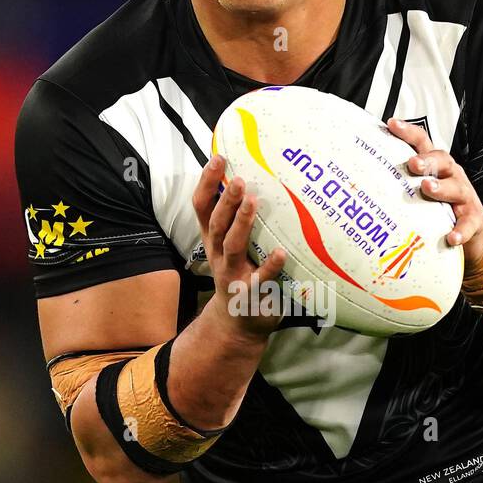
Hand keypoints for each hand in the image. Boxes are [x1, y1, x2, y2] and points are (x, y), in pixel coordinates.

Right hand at [192, 155, 287, 336]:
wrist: (238, 323)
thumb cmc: (239, 274)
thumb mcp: (231, 247)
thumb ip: (235, 220)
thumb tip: (252, 179)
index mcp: (213, 240)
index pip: (203, 208)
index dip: (207, 183)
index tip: (218, 159)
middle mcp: (219, 256)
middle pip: (216, 224)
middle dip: (226, 201)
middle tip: (239, 179)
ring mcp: (232, 275)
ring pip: (232, 246)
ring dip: (241, 224)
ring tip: (253, 201)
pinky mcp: (250, 295)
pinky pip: (259, 279)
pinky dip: (269, 266)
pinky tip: (280, 253)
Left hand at [388, 118, 482, 267]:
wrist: (470, 227)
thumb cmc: (437, 204)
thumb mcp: (419, 188)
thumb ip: (398, 181)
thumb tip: (360, 176)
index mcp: (435, 165)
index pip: (422, 142)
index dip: (408, 132)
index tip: (392, 125)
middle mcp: (451, 175)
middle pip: (442, 160)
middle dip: (427, 160)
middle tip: (412, 163)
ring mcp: (464, 196)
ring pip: (456, 187)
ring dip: (441, 187)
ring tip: (428, 188)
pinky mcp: (473, 218)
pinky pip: (468, 223)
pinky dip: (460, 230)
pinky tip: (451, 238)